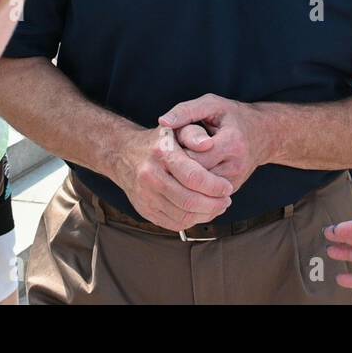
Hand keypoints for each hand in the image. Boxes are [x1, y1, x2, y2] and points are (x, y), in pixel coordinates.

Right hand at [110, 125, 233, 231]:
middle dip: (214, 204)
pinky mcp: (144, 210)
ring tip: (218, 207)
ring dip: (206, 215)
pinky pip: (173, 223)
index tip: (227, 187)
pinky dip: (192, 221)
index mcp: (162, 154)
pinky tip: (202, 213)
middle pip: (189, 200)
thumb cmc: (158, 142)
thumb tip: (209, 144)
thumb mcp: (176, 129)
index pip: (193, 177)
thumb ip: (194, 134)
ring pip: (183, 215)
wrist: (123, 154)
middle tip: (226, 200)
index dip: (215, 186)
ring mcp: (145, 195)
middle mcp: (151, 176)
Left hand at [159, 94, 269, 192]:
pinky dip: (192, 186)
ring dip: (183, 180)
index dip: (176, 151)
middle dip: (177, 168)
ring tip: (177, 165)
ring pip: (198, 190)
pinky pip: (204, 195)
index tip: (169, 143)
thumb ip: (186, 110)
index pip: (193, 157)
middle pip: (194, 176)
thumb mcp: (211, 104)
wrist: (263, 135)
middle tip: (169, 157)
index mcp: (231, 143)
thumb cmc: (233, 117)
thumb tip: (162, 122)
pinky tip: (186, 174)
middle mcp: (235, 166)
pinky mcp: (230, 191)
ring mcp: (234, 182)